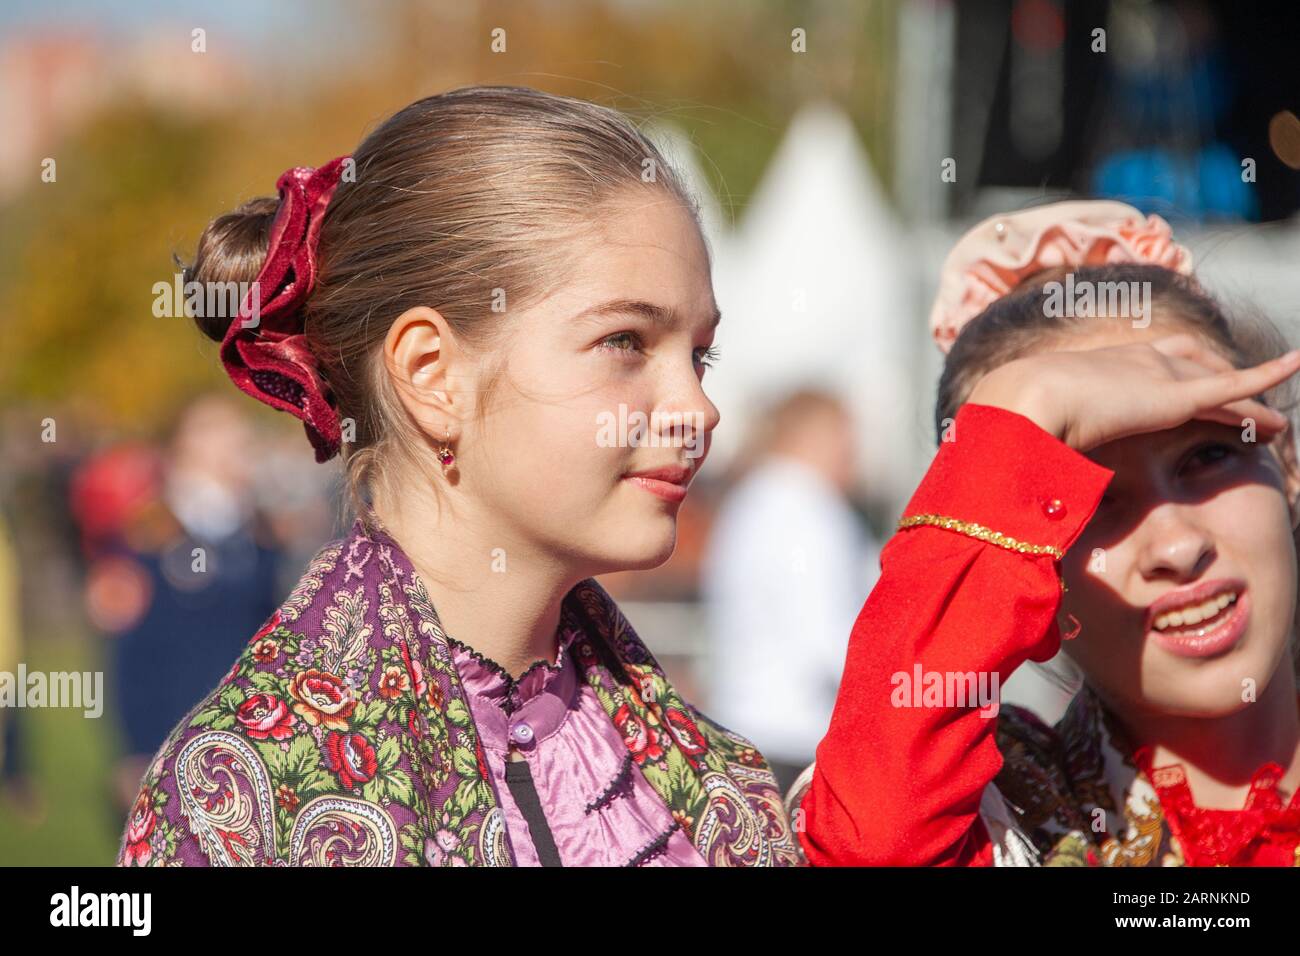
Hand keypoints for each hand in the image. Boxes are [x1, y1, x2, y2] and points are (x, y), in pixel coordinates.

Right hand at [966, 333, 1299, 451]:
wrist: (1025, 401)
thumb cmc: (1016, 424)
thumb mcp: (1034, 437)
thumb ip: (1043, 454)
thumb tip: (1027, 486)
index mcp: (1099, 368)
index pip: (1149, 365)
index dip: (1173, 375)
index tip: (1184, 392)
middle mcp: (1134, 360)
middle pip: (1189, 363)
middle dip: (1216, 376)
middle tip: (1237, 399)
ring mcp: (1158, 372)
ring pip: (1217, 380)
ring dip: (1247, 393)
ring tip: (1272, 420)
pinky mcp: (1180, 393)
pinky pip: (1237, 385)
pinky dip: (1268, 377)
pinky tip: (1295, 366)